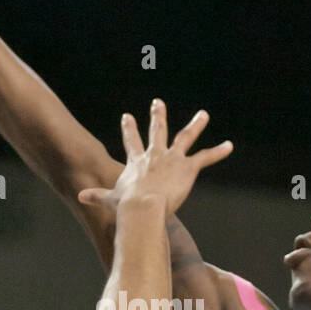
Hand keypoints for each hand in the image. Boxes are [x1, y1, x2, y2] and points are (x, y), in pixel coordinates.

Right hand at [78, 99, 231, 217]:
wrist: (142, 206)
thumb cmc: (126, 206)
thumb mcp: (110, 199)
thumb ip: (97, 196)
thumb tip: (80, 197)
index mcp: (137, 161)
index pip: (132, 141)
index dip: (129, 128)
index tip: (127, 116)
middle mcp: (155, 154)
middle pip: (157, 130)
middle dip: (157, 115)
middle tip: (158, 102)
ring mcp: (172, 158)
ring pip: (185, 137)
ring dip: (196, 125)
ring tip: (203, 115)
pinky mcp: (188, 167)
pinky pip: (206, 157)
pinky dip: (218, 152)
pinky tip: (229, 145)